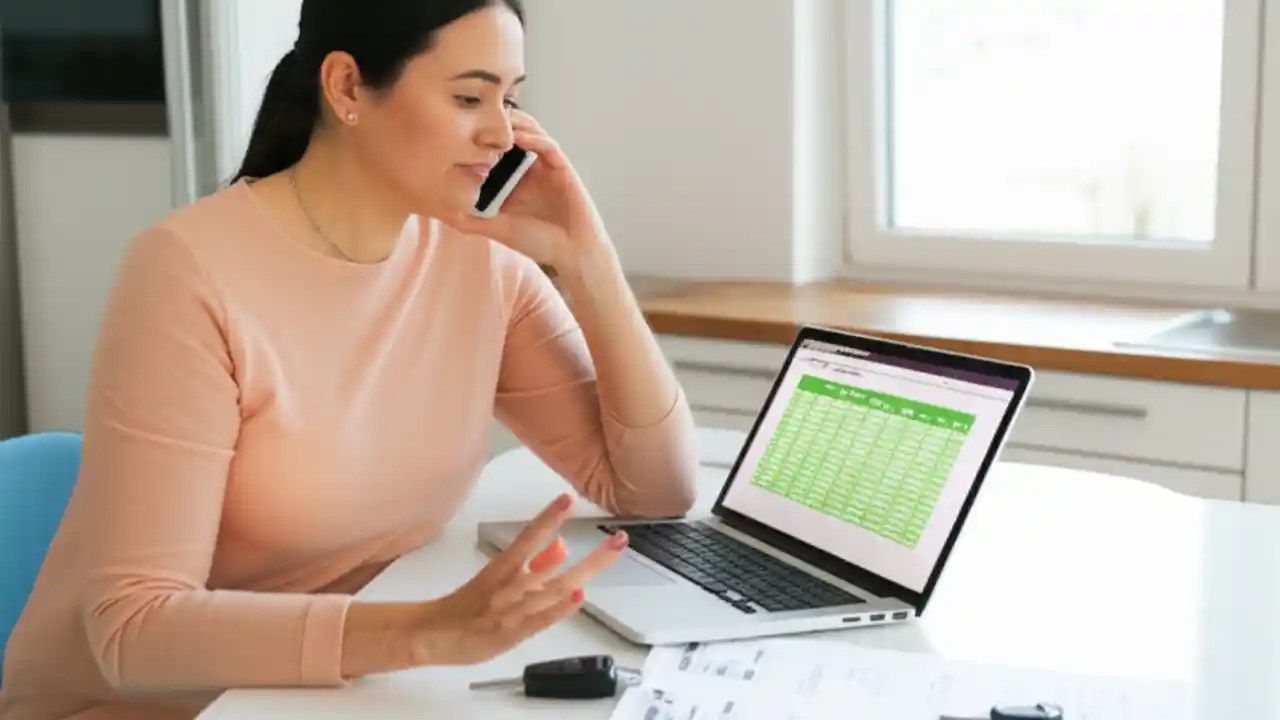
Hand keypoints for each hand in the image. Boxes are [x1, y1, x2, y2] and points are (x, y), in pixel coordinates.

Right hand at [408, 492, 627, 665]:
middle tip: (618, 538)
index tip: (568, 498)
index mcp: (504, 568)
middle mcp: (510, 585)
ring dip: (581, 573)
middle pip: (555, 564)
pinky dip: (558, 609)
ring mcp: (512, 609)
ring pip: (551, 590)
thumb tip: (561, 548)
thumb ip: (532, 564)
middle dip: (592, 554)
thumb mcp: (499, 577)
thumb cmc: (468, 606)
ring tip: (606, 554)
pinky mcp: (511, 633)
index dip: (549, 517)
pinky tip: (577, 598)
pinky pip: (539, 620)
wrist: (432, 634)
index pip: (529, 536)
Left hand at [444, 111, 610, 270]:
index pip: (496, 150)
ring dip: (515, 124)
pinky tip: (517, 136)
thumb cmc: (539, 242)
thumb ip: (474, 221)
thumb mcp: (499, 229)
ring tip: (495, 119)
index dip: (481, 138)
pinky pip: (547, 145)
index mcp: (515, 180)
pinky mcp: (562, 168)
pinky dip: (533, 138)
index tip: (460, 132)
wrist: (572, 253)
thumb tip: (445, 214)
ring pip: (531, 133)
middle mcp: (530, 169)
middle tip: (476, 115)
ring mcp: (547, 166)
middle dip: (497, 123)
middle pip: (513, 134)